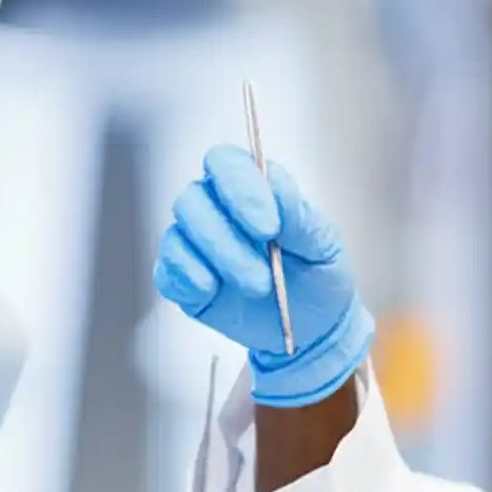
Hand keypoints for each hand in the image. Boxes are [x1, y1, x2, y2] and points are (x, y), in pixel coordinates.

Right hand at [153, 145, 372, 406]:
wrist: (313, 328)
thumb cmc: (319, 276)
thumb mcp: (324, 246)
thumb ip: (300, 216)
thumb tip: (276, 184)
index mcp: (252, 188)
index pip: (226, 163)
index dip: (240, 188)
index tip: (269, 228)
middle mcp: (216, 208)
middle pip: (194, 199)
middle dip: (229, 239)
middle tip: (265, 275)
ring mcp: (195, 244)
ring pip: (178, 234)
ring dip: (217, 261)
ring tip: (256, 288)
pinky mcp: (181, 279)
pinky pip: (166, 271)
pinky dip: (187, 279)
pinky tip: (212, 291)